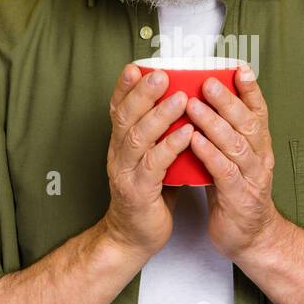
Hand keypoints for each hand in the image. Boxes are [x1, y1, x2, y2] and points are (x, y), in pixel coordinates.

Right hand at [101, 62, 193, 259]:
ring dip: (160, 115)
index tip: (136, 66)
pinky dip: (170, 146)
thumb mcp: (152, 159)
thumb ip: (160, 136)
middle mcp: (118, 154)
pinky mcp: (138, 192)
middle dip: (143, 93)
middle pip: (126, 116)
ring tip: (180, 97)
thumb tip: (184, 106)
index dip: (125, 87)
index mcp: (121, 144)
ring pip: (138, 137)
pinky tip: (186, 133)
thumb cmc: (149, 195)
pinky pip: (154, 165)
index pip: (118, 109)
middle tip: (161, 73)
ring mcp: (126, 173)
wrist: (134, 237)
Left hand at [184, 62, 283, 259]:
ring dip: (214, 123)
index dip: (250, 89)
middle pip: (247, 122)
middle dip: (227, 100)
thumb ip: (224, 135)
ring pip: (236, 144)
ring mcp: (252, 177)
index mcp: (258, 146)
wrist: (249, 239)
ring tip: (193, 105)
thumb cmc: (235, 195)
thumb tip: (202, 104)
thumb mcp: (233, 160)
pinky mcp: (239, 197)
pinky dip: (209, 153)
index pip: (258, 111)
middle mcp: (260, 157)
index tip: (238, 67)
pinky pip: (225, 171)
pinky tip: (194, 140)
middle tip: (208, 81)